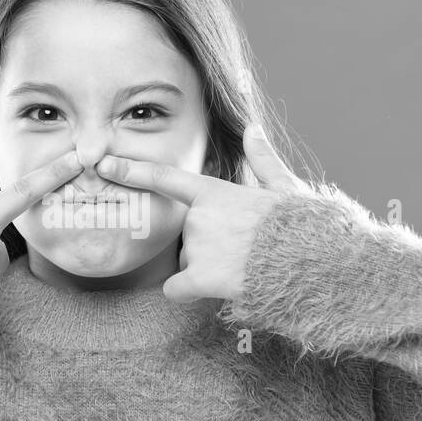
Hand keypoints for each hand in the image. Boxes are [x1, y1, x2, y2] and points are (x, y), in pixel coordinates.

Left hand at [95, 123, 307, 302]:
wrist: (317, 264)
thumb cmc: (305, 227)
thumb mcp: (285, 189)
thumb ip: (262, 160)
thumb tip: (253, 128)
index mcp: (217, 192)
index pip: (166, 178)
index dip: (133, 172)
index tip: (105, 166)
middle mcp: (200, 218)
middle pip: (186, 236)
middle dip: (206, 246)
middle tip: (244, 251)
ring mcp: (198, 248)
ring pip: (186, 263)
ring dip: (206, 269)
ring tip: (245, 269)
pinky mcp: (201, 278)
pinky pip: (176, 289)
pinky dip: (187, 292)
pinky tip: (214, 291)